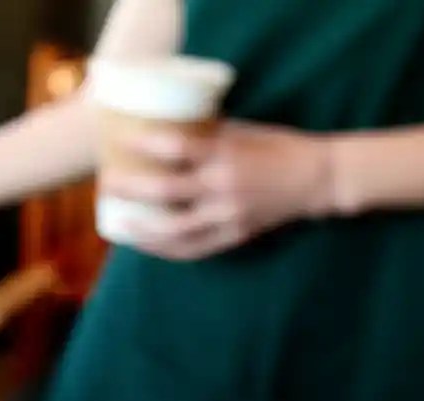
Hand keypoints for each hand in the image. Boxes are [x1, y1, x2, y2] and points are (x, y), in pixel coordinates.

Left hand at [100, 121, 336, 260]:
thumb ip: (207, 133)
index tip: (120, 140)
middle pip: (165, 193)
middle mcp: (223, 187)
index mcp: (226, 154)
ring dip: (142, 230)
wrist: (318, 178)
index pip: (176, 147)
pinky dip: (167, 250)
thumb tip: (167, 126)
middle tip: (106, 184)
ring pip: (175, 231)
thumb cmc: (277, 146)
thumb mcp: (243, 130)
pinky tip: (147, 245)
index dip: (144, 144)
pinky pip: (194, 249)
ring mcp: (229, 216)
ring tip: (120, 224)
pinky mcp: (235, 236)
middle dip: (130, 190)